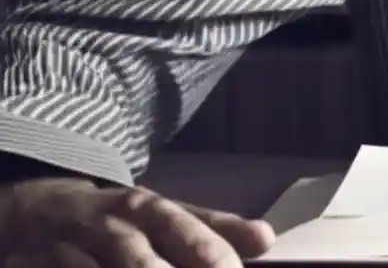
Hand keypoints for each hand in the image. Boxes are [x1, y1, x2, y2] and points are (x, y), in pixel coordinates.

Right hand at [0, 176, 274, 267]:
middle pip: (141, 261)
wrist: (38, 210)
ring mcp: (69, 251)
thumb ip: (215, 229)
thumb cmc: (121, 221)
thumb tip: (266, 239)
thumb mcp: (168, 215)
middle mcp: (110, 229)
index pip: (184, 231)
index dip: (210, 255)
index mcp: (147, 209)